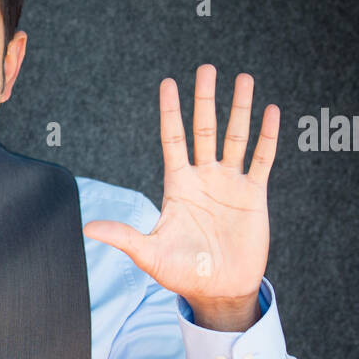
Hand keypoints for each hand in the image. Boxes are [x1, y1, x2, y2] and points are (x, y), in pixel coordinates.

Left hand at [84, 65, 277, 321]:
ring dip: (240, 109)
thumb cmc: (182, 274)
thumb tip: (88, 228)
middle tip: (206, 67)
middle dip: (205, 99)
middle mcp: (204, 178)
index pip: (172, 139)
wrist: (219, 290)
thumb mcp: (149, 254)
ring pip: (235, 137)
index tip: (168, 82)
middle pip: (204, 129)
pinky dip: (266, 136)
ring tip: (244, 79)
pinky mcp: (253, 195)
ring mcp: (229, 184)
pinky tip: (270, 111)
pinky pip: (261, 159)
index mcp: (178, 185)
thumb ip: (124, 236)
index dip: (171, 111)